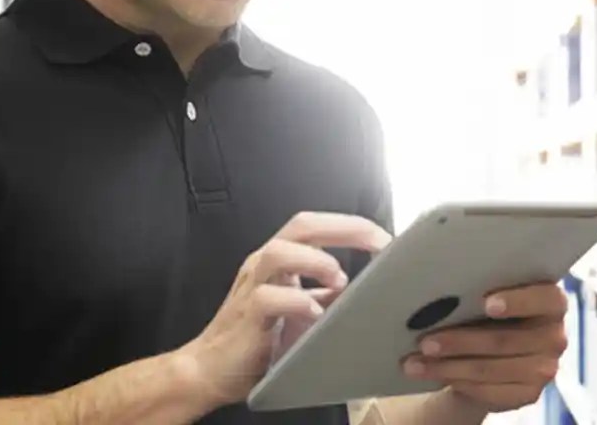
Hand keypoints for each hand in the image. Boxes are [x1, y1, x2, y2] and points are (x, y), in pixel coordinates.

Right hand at [177, 212, 391, 407]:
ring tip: (339, 281)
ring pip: (279, 251)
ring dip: (316, 261)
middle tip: (378, 244)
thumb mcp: (303, 311)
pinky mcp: (245, 316)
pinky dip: (296, 302)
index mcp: (281, 260)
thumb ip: (329, 296)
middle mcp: (265, 265)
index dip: (352, 226)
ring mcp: (252, 286)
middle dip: (344, 229)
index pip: (316, 226)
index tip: (386, 239)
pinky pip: (267, 298)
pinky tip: (315, 315)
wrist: (210, 370)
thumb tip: (369, 288)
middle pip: (301, 226)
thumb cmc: (258, 339)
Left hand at [401, 283, 568, 412]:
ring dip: (449, 366)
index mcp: (552, 302)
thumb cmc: (487, 310)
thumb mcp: (489, 292)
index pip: (545, 299)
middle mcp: (555, 336)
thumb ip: (481, 287)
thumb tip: (441, 287)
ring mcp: (545, 369)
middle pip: (505, 339)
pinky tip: (434, 375)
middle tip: (425, 341)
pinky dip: (457, 383)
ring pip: (490, 368)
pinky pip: (490, 391)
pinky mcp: (529, 394)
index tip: (486, 303)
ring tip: (415, 362)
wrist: (493, 350)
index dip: (517, 301)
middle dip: (461, 341)